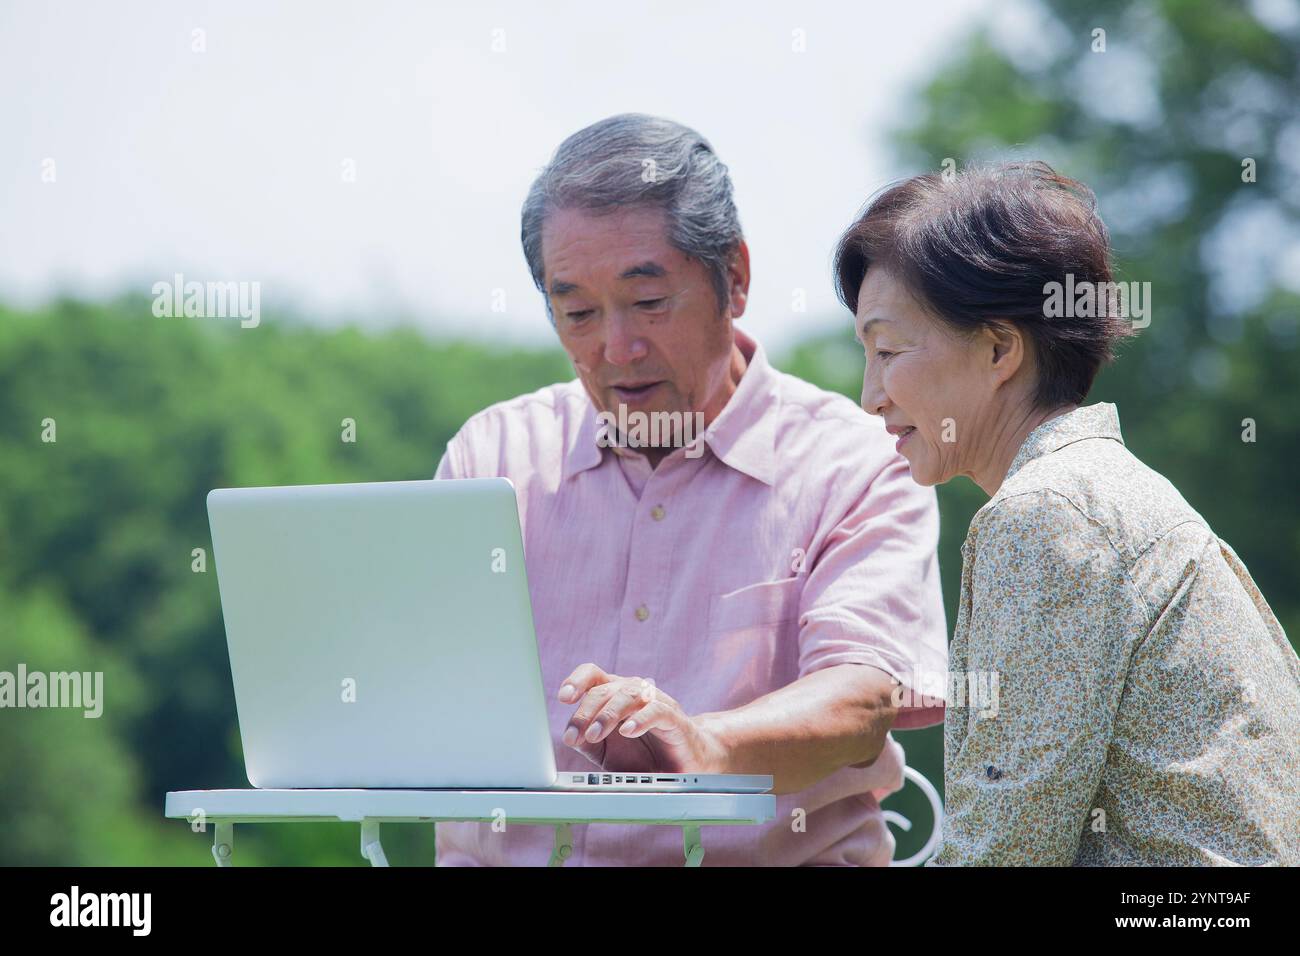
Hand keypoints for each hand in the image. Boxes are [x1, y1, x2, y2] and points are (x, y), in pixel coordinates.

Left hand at [557, 663, 725, 773]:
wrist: (684, 766)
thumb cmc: (643, 755)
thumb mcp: (607, 751)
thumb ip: (587, 741)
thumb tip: (570, 736)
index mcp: (614, 694)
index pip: (593, 675)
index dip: (577, 681)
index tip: (564, 698)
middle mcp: (633, 691)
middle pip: (605, 688)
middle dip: (585, 712)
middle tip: (575, 735)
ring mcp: (655, 701)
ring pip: (629, 694)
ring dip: (608, 714)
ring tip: (595, 734)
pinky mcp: (675, 718)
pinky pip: (657, 710)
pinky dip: (640, 719)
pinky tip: (628, 731)